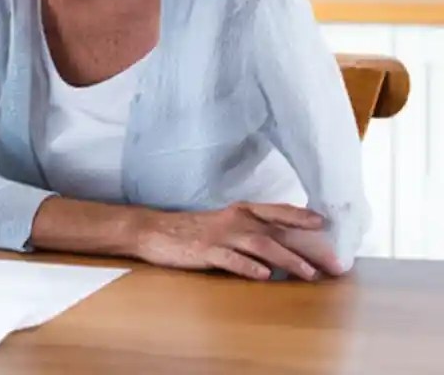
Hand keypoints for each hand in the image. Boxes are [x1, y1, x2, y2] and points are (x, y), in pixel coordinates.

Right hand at [132, 202, 344, 280]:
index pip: (278, 212)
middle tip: (334, 264)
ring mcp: (220, 236)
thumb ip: (250, 232)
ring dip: (288, 259)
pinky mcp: (205, 251)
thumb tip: (282, 250)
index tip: (327, 225)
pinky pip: (231, 260)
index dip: (302, 217)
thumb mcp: (223, 225)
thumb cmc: (191, 230)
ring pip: (261, 246)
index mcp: (240, 211)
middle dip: (308, 248)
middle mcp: (235, 220)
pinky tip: (265, 276)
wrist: (153, 231)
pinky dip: (250, 267)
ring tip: (308, 274)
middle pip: (278, 233)